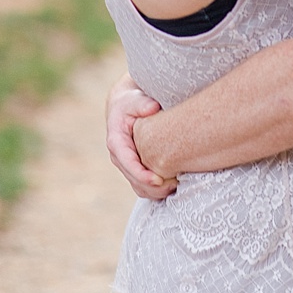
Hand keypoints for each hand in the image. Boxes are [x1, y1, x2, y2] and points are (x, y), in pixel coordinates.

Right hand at [106, 79, 177, 199]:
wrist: (125, 108)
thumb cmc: (131, 103)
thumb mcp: (134, 100)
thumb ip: (142, 104)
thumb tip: (153, 108)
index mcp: (116, 142)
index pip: (128, 163)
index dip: (142, 175)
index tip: (159, 180)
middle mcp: (119, 157)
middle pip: (134, 180)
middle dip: (153, 187)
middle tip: (175, 185)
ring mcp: (125, 166)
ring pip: (139, 188)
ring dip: (156, 192)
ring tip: (176, 186)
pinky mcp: (134, 171)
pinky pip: (143, 188)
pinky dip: (156, 192)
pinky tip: (172, 186)